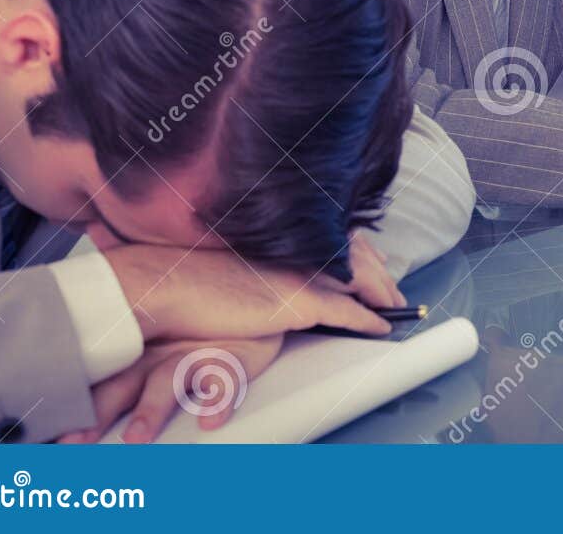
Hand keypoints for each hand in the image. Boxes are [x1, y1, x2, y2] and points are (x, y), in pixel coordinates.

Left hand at [58, 335, 283, 443]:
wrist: (253, 292)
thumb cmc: (198, 331)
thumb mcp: (153, 349)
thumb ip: (118, 375)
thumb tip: (66, 417)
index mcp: (132, 353)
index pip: (95, 377)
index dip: (71, 405)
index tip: (46, 437)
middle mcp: (157, 354)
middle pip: (121, 382)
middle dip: (97, 413)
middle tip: (74, 444)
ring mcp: (192, 354)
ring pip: (165, 380)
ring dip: (150, 410)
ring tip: (137, 437)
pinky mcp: (230, 358)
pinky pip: (222, 380)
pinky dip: (217, 400)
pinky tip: (209, 420)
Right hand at [101, 244, 395, 344]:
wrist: (166, 285)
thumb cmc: (184, 277)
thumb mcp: (226, 260)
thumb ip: (253, 261)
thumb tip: (260, 270)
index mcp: (278, 237)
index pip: (333, 237)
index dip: (360, 249)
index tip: (375, 258)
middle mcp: (294, 250)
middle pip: (355, 254)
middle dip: (379, 272)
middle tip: (395, 288)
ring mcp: (299, 274)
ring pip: (358, 281)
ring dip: (381, 294)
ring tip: (396, 307)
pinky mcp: (299, 303)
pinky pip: (348, 312)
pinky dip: (368, 319)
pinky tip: (382, 326)